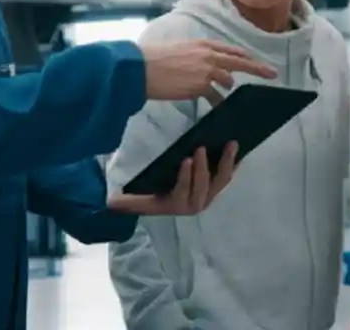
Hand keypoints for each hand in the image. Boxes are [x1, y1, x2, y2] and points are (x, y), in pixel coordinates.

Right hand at [108, 143, 237, 214]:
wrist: (160, 206)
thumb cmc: (147, 198)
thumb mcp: (134, 201)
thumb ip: (124, 203)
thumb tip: (111, 203)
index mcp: (176, 205)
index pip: (182, 191)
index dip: (186, 177)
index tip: (187, 159)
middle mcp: (195, 204)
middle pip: (205, 185)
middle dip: (206, 167)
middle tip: (203, 147)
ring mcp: (207, 197)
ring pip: (220, 181)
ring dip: (226, 163)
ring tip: (231, 144)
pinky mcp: (214, 189)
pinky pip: (226, 177)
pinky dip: (233, 165)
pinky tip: (238, 151)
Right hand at [141, 39, 276, 103]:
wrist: (143, 68)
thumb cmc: (155, 58)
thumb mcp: (180, 49)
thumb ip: (196, 56)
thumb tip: (203, 66)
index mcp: (203, 44)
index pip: (231, 50)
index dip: (246, 56)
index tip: (257, 61)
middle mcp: (209, 55)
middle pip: (240, 61)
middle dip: (258, 68)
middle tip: (272, 74)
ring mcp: (207, 70)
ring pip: (228, 81)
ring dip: (228, 89)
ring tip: (225, 99)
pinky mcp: (201, 86)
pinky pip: (216, 97)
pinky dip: (218, 102)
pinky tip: (218, 108)